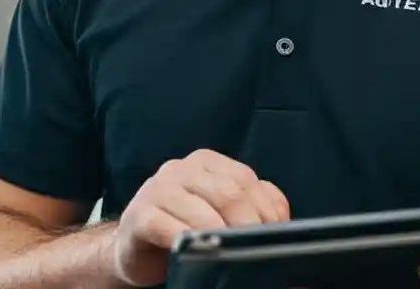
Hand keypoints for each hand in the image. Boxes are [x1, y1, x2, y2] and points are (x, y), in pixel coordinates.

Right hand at [109, 149, 289, 286]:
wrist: (137, 248)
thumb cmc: (186, 228)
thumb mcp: (224, 212)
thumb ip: (254, 206)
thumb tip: (282, 222)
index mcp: (206, 161)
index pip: (245, 179)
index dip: (266, 211)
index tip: (274, 238)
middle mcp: (180, 168)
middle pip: (228, 193)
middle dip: (249, 227)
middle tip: (257, 252)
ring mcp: (157, 189)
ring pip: (203, 212)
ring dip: (223, 239)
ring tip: (233, 258)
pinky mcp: (139, 216)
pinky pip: (169, 229)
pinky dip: (189, 244)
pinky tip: (199, 254)